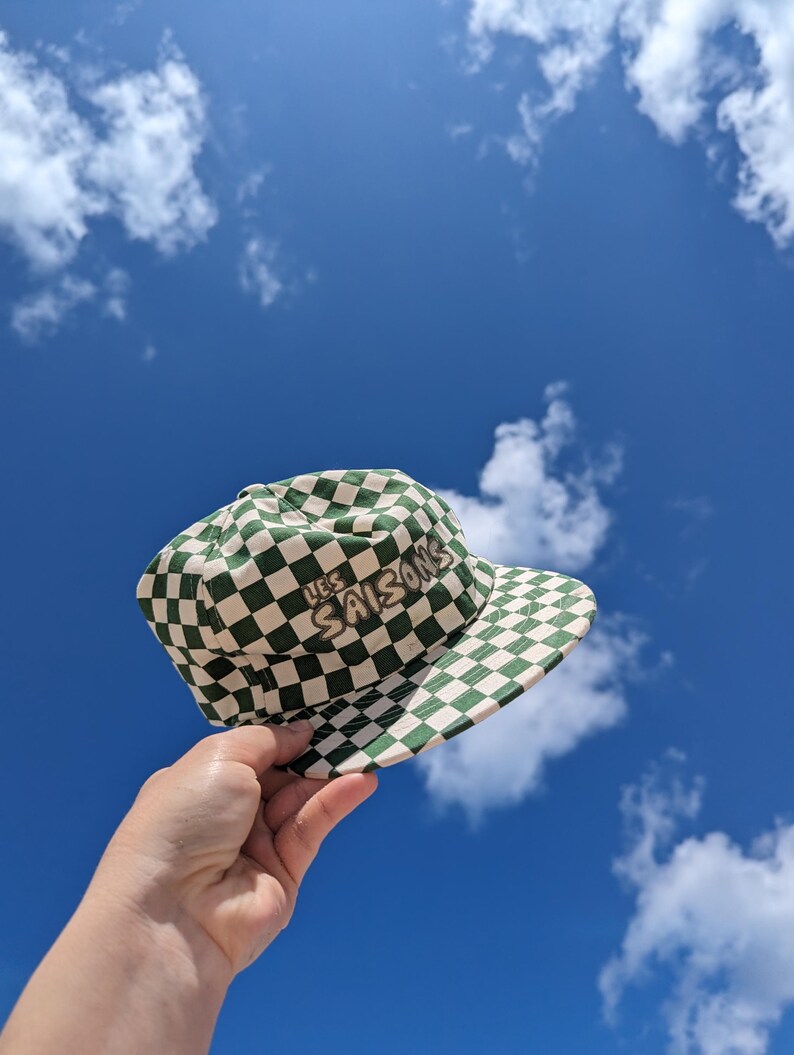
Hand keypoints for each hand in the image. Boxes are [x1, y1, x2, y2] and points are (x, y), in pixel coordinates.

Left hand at [93, 722, 376, 977]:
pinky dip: (336, 803)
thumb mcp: (220, 757)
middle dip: (310, 754)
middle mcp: (227, 816)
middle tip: (349, 727)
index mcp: (201, 785)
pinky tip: (361, 781)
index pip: (249, 754)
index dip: (279, 737)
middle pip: (279, 777)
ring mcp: (255, 848)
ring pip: (300, 802)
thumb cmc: (184, 819)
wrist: (172, 911)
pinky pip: (312, 830)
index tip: (315, 716)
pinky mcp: (284, 875)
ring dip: (330, 776)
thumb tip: (302, 731)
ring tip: (365, 750)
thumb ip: (267, 740)